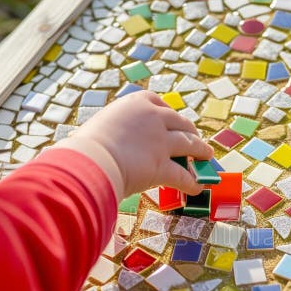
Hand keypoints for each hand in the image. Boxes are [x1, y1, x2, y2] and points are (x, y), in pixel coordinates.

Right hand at [60, 91, 213, 196]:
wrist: (87, 160)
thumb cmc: (84, 146)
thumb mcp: (102, 126)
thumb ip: (115, 130)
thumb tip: (111, 141)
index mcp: (136, 103)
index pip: (159, 104)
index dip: (170, 115)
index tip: (174, 121)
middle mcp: (153, 117)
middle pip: (180, 122)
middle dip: (190, 132)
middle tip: (195, 140)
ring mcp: (161, 141)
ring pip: (189, 144)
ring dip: (200, 151)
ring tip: (206, 156)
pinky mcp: (163, 165)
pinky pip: (183, 175)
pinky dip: (192, 182)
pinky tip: (197, 187)